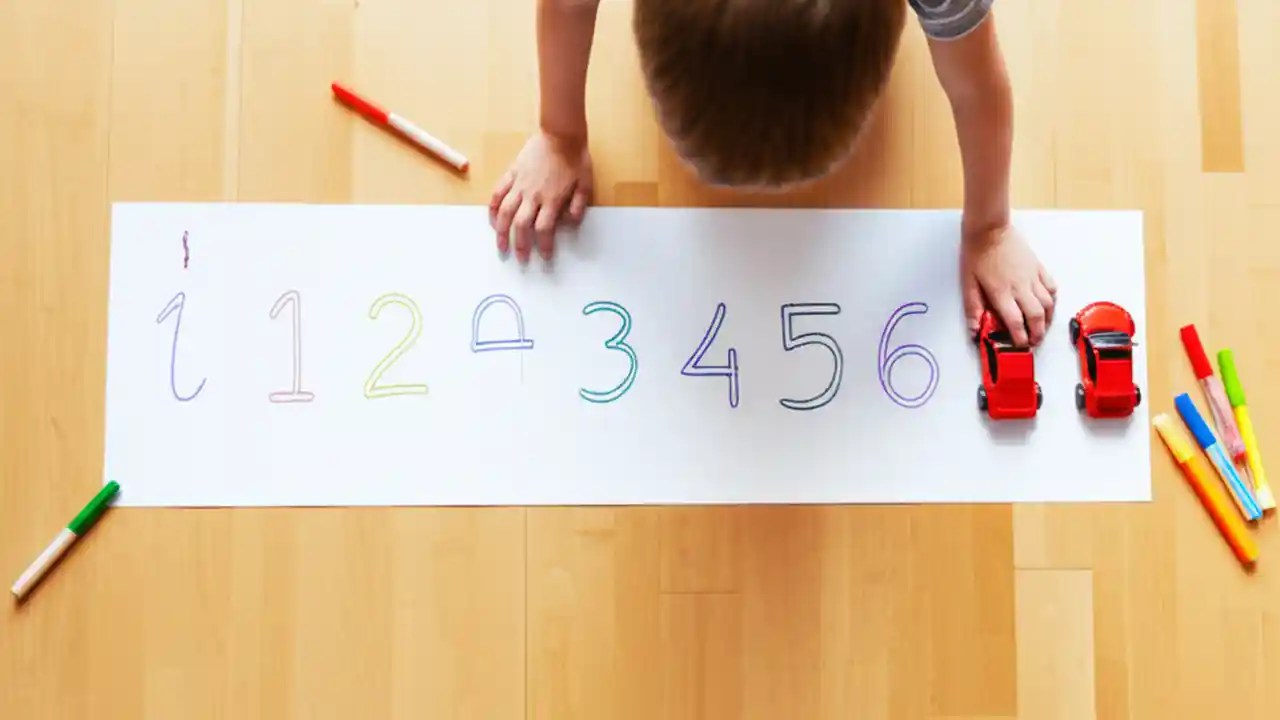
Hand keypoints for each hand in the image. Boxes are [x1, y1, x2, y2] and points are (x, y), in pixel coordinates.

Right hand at [489, 131, 593, 261]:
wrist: (561, 133)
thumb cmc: (575, 158)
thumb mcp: (586, 183)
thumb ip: (579, 205)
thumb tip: (571, 222)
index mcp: (552, 199)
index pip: (544, 229)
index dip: (543, 245)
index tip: (544, 256)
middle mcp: (533, 194)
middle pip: (522, 225)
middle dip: (520, 245)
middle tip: (521, 258)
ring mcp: (520, 183)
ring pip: (505, 212)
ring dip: (501, 232)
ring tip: (501, 246)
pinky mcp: (512, 173)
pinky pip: (498, 193)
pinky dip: (493, 208)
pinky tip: (493, 220)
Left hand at [961, 224, 1056, 346]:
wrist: (989, 229)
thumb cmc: (976, 253)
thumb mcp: (968, 283)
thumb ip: (973, 308)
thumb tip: (974, 329)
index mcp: (1001, 292)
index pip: (1016, 322)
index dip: (1020, 338)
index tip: (1020, 345)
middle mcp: (1020, 286)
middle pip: (1037, 316)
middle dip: (1038, 333)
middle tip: (1034, 342)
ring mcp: (1032, 276)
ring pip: (1048, 303)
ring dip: (1048, 319)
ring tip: (1042, 327)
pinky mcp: (1038, 267)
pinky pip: (1051, 286)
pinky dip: (1052, 299)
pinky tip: (1048, 305)